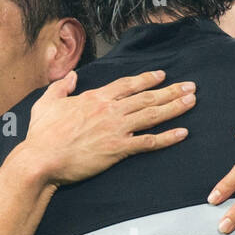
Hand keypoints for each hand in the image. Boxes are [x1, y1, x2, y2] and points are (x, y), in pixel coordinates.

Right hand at [23, 69, 194, 185]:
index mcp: (95, 97)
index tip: (162, 75)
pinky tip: (182, 133)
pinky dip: (167, 138)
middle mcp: (110, 109)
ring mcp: (116, 129)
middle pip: (147, 97)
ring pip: (152, 115)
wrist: (42, 159)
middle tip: (191, 86)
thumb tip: (72, 77)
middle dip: (171, 90)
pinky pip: (148, 142)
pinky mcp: (118, 149)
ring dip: (175, 107)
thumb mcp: (47, 102)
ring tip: (192, 102)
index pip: (127, 84)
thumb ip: (62, 87)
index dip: (147, 79)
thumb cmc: (42, 134)